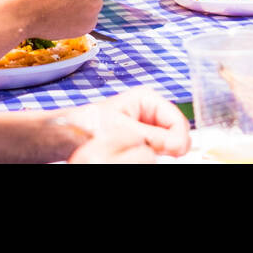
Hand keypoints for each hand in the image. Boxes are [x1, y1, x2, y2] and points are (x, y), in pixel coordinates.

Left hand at [64, 88, 191, 162]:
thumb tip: (180, 144)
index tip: (176, 152)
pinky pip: (155, 149)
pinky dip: (150, 153)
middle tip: (153, 151)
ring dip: (157, 150)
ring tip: (137, 150)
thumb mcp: (124, 128)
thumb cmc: (91, 124)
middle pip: (174, 131)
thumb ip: (154, 136)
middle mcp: (149, 111)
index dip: (179, 137)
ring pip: (166, 143)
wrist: (73, 134)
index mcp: (147, 99)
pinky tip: (139, 153)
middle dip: (167, 144)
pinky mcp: (141, 139)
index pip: (176, 119)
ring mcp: (146, 126)